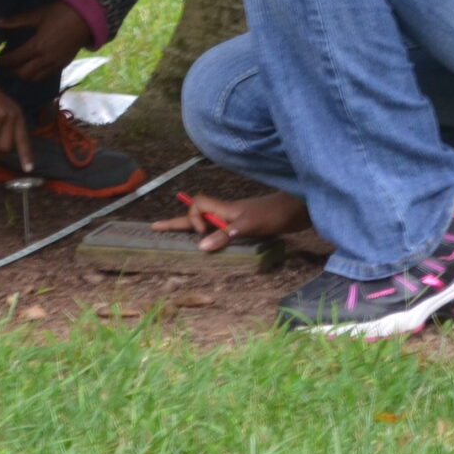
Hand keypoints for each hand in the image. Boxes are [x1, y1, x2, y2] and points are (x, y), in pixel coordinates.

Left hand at [0, 1, 93, 83]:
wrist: (86, 17)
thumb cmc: (61, 13)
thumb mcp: (38, 14)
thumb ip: (16, 21)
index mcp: (37, 46)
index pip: (14, 59)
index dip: (2, 62)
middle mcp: (45, 59)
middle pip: (23, 73)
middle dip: (12, 71)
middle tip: (5, 65)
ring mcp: (56, 63)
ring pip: (36, 78)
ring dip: (24, 75)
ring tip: (18, 68)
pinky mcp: (64, 64)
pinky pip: (47, 75)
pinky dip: (37, 74)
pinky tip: (34, 67)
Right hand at [149, 189, 307, 253]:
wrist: (298, 210)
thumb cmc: (275, 214)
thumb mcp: (249, 224)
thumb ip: (226, 234)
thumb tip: (201, 247)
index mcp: (225, 208)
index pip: (198, 206)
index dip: (193, 219)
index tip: (202, 235)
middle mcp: (228, 212)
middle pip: (197, 214)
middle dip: (177, 222)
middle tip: (156, 227)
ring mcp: (237, 218)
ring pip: (209, 222)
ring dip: (194, 228)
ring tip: (175, 233)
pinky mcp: (247, 226)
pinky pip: (222, 230)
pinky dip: (213, 236)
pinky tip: (212, 243)